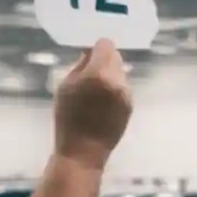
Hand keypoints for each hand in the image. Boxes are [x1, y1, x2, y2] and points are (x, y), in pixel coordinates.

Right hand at [54, 39, 131, 170]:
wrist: (83, 152)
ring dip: (110, 74)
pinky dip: (114, 89)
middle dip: (104, 59)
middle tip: (91, 70)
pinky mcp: (130, 105)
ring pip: (121, 72)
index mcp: (99, 73)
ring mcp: (126, 94)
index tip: (88, 53)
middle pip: (116, 57)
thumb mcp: (65, 87)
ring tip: (95, 91)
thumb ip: (80, 66)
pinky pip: (123, 87)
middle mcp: (117, 81)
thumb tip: (90, 53)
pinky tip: (102, 103)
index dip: (96, 47)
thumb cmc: (67, 119)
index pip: (106, 45)